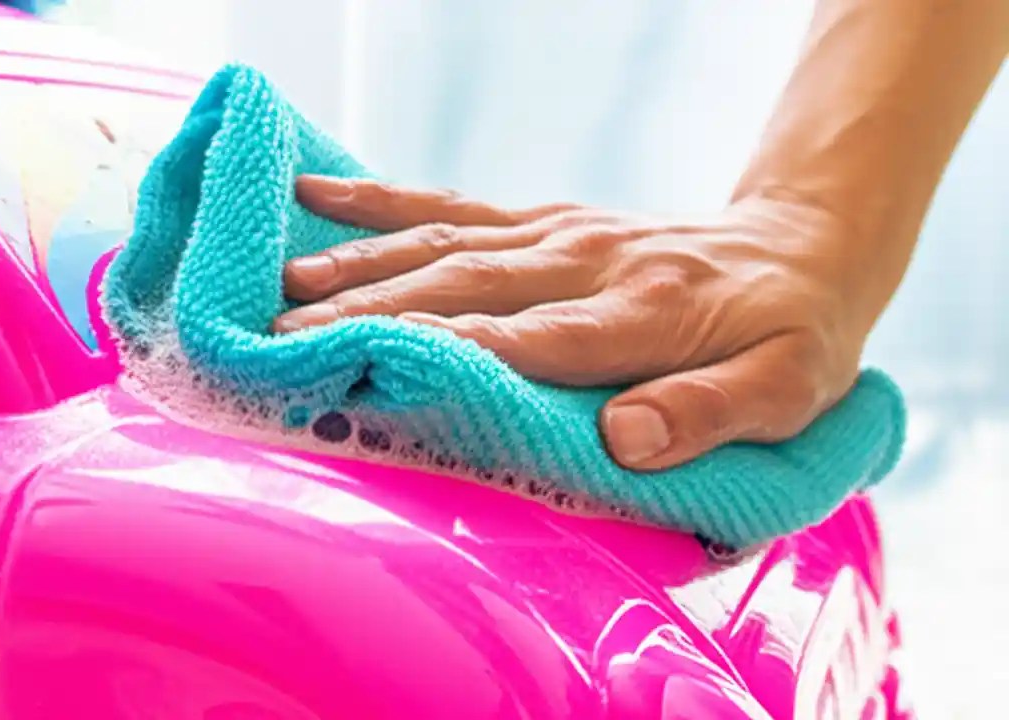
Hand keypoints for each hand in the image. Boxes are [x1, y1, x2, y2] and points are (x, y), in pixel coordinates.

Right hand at [275, 175, 885, 470]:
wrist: (807, 245)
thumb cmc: (793, 336)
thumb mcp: (786, 391)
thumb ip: (709, 412)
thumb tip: (623, 440)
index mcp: (642, 314)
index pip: (530, 338)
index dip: (448, 354)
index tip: (365, 372)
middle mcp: (587, 262)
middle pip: (464, 286)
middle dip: (369, 314)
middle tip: (282, 342)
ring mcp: (560, 232)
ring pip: (445, 242)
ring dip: (360, 261)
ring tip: (281, 286)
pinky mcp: (545, 218)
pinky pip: (455, 204)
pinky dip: (383, 199)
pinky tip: (318, 193)